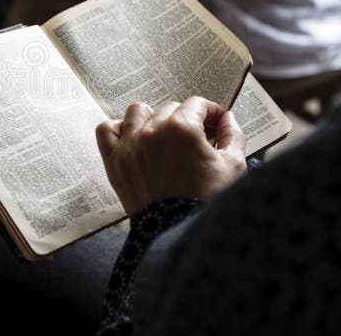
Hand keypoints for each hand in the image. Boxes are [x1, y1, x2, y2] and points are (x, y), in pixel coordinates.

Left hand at [96, 97, 246, 214]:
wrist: (179, 235)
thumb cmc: (207, 203)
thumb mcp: (233, 166)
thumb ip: (233, 135)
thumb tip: (227, 118)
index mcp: (182, 128)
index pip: (197, 104)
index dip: (211, 112)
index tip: (215, 124)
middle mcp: (152, 131)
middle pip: (170, 108)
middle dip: (187, 119)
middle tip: (197, 138)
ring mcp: (130, 145)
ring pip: (138, 111)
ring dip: (153, 118)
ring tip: (164, 136)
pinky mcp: (115, 161)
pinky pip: (106, 130)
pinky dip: (118, 129)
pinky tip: (133, 139)